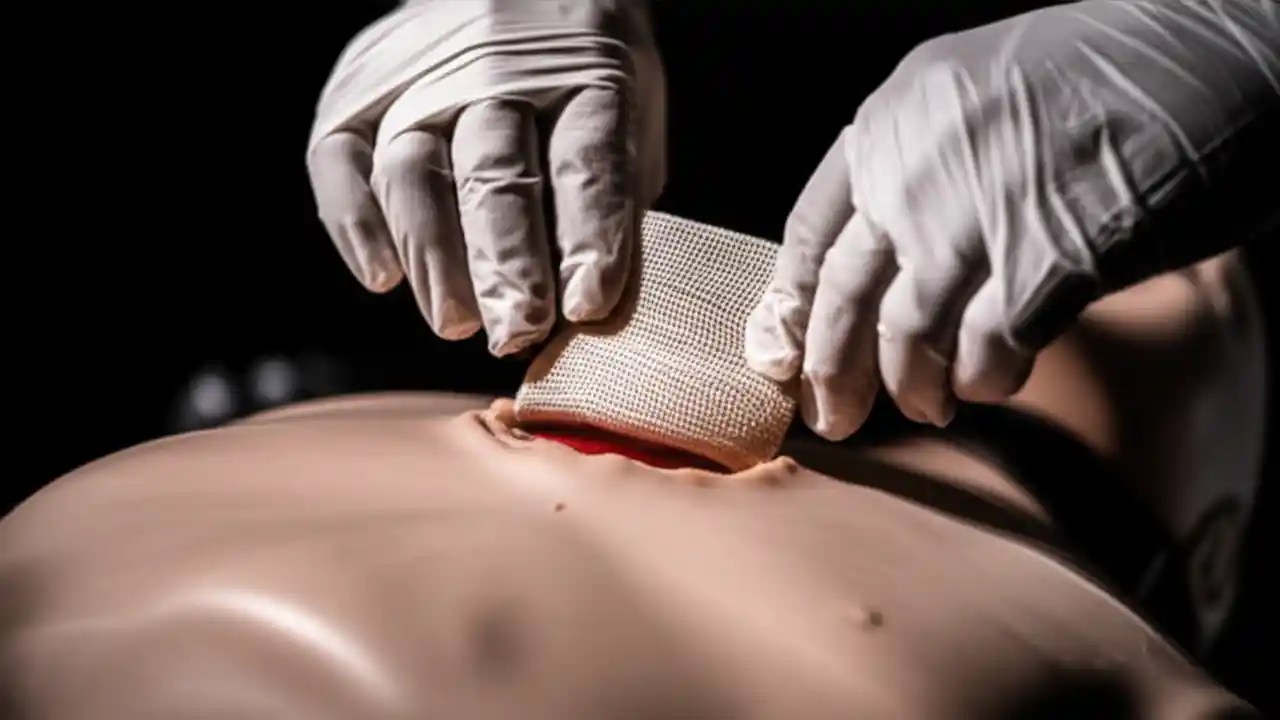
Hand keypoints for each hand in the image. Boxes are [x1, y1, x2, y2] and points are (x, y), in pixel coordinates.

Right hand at [308, 1, 665, 355]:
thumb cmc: (585, 85)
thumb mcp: (631, 125)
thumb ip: (615, 203)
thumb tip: (592, 311)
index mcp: (585, 72)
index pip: (586, 158)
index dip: (588, 235)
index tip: (587, 306)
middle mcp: (495, 69)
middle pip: (494, 170)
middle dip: (504, 262)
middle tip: (514, 331)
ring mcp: (419, 78)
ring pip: (413, 169)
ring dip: (433, 255)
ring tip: (456, 323)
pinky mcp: (357, 94)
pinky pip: (339, 158)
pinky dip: (355, 222)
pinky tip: (381, 278)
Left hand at [746, 0, 1277, 438]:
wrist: (1222, 49)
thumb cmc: (1117, 73)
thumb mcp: (985, 94)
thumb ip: (929, 170)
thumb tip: (895, 259)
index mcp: (897, 116)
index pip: (814, 227)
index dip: (794, 300)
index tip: (783, 351)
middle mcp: (920, 166)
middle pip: (846, 292)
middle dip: (831, 368)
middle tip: (830, 416)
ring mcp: (978, 215)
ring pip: (907, 333)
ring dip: (911, 386)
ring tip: (925, 409)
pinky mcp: (1046, 262)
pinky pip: (988, 350)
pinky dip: (985, 378)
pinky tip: (992, 383)